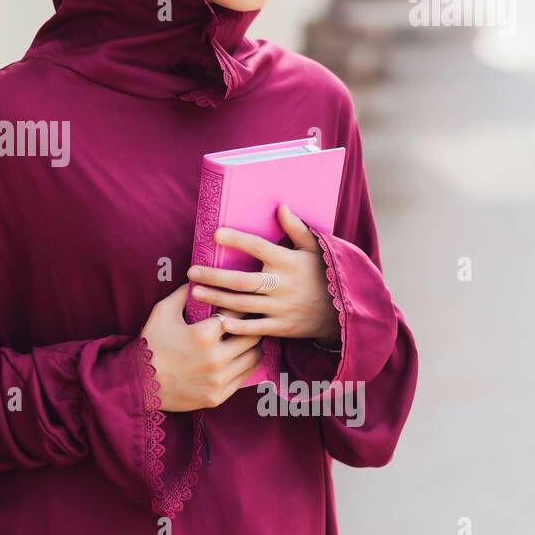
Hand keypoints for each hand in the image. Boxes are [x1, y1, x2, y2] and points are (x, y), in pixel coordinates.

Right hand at [140, 284, 262, 412]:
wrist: (139, 384)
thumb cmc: (151, 345)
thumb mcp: (162, 312)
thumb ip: (183, 294)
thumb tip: (200, 281)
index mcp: (204, 335)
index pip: (237, 313)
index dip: (241, 305)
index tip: (242, 301)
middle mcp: (216, 358)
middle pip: (252, 335)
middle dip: (251, 324)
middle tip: (250, 319)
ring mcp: (219, 380)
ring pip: (254, 356)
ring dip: (252, 345)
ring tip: (247, 337)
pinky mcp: (219, 396)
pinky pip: (245, 376)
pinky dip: (246, 364)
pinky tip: (241, 356)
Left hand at [186, 203, 341, 341]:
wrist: (342, 312)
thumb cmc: (323, 274)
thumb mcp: (316, 249)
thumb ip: (297, 229)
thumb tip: (281, 206)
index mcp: (289, 262)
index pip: (260, 248)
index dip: (238, 240)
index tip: (216, 233)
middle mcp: (283, 285)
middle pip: (243, 280)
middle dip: (215, 275)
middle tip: (191, 270)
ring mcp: (281, 308)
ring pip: (243, 304)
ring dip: (217, 298)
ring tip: (195, 291)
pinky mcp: (281, 327)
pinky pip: (254, 328)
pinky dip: (236, 326)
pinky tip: (216, 320)